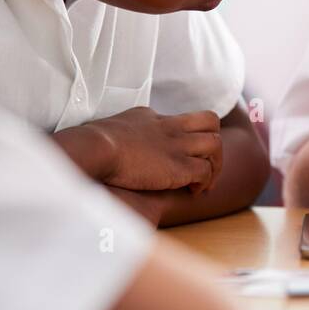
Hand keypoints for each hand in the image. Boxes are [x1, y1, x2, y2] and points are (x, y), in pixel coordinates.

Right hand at [82, 107, 222, 192]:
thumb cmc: (92, 143)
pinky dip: (204, 182)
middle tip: (206, 164)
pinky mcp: (179, 166)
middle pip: (210, 121)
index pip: (182, 119)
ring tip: (204, 183)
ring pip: (216, 144)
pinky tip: (193, 192)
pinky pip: (206, 171)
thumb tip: (112, 139)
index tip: (182, 154)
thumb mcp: (110, 128)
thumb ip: (121, 132)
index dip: (188, 136)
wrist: (95, 147)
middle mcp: (171, 127)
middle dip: (213, 142)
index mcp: (153, 117)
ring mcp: (177, 145)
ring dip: (215, 165)